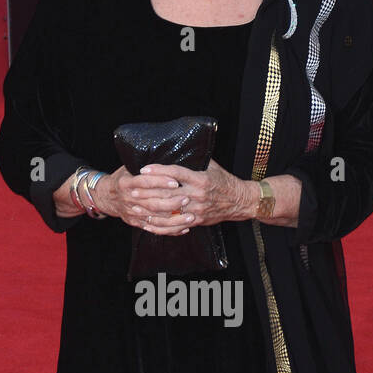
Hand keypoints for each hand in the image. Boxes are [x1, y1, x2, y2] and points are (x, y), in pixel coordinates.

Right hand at [91, 164, 193, 235]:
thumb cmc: (122, 178)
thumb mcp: (128, 167)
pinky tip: (184, 228)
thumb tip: (165, 153)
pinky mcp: (136, 223)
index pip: (145, 182)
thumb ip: (144, 166)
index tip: (175, 181)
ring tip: (190, 216)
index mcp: (126, 183)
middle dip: (171, 201)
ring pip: (155, 218)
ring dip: (174, 218)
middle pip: (152, 202)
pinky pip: (155, 229)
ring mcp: (132, 213)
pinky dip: (170, 230)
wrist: (106, 197)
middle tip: (187, 198)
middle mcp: (128, 199)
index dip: (160, 181)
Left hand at [116, 159, 256, 232]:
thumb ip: (196, 160)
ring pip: (170, 211)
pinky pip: (176, 225)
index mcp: (200, 179)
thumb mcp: (212, 167)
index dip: (158, 171)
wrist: (240, 201)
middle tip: (133, 189)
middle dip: (149, 192)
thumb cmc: (224, 181)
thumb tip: (180, 147)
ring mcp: (197, 210)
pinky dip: (161, 225)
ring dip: (150, 209)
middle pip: (168, 193)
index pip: (175, 173)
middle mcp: (197, 195)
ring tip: (136, 206)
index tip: (144, 169)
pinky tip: (149, 223)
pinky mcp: (197, 221)